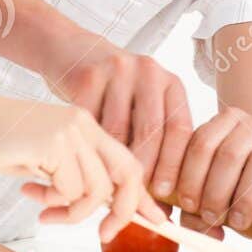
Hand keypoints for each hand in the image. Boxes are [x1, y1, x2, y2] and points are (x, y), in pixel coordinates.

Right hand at [0, 95, 165, 240]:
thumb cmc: (4, 147)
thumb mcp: (50, 162)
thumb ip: (78, 176)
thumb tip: (107, 207)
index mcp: (87, 124)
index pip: (128, 161)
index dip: (142, 195)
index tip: (155, 220)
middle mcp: (85, 123)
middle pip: (127, 173)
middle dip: (122, 212)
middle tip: (105, 235)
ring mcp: (72, 130)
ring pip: (96, 189)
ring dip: (72, 212)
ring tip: (46, 212)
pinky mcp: (56, 142)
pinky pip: (71, 189)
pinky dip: (54, 203)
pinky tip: (31, 193)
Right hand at [50, 45, 192, 196]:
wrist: (73, 51)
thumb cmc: (113, 92)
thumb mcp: (142, 105)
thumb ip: (155, 140)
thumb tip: (165, 200)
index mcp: (170, 83)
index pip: (179, 129)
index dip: (173, 165)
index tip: (164, 193)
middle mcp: (149, 72)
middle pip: (151, 131)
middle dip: (143, 170)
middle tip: (132, 197)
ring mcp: (117, 70)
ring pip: (117, 131)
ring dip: (111, 163)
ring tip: (107, 186)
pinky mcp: (88, 75)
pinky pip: (89, 123)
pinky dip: (86, 148)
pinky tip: (84, 163)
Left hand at [171, 106, 251, 233]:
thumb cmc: (246, 183)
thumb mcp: (219, 188)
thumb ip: (198, 208)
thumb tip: (196, 226)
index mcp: (225, 124)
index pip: (201, 142)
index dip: (190, 175)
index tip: (186, 205)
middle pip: (229, 152)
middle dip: (215, 189)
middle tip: (212, 217)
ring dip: (246, 195)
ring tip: (239, 222)